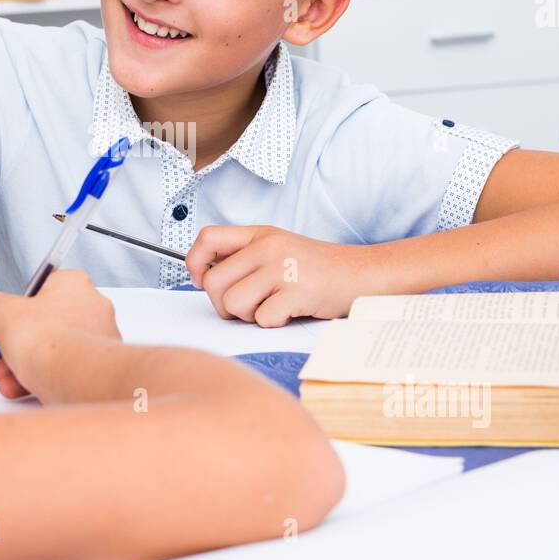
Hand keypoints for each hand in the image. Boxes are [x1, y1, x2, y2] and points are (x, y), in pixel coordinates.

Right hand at [0, 270, 120, 402]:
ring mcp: (96, 338)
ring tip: (8, 378)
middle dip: (16, 344)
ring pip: (51, 350)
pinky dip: (41, 378)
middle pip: (42, 324)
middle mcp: (91, 308)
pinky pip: (63, 369)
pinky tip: (22, 387)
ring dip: (23, 365)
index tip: (4, 320)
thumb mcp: (1, 311)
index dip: (15, 306)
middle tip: (2, 355)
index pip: (39, 289)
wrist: (74, 378)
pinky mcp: (96, 366)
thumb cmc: (50, 341)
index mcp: (73, 284)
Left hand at [186, 225, 375, 325]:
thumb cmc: (319, 270)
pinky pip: (263, 320)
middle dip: (225, 304)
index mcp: (261, 235)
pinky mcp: (298, 292)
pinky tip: (292, 312)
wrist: (364, 276)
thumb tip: (202, 277)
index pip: (207, 238)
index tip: (200, 279)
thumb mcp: (279, 250)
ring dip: (249, 316)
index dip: (194, 263)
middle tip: (248, 306)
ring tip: (273, 307)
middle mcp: (269, 247)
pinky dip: (275, 324)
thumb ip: (245, 258)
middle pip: (213, 282)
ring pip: (233, 304)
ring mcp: (283, 268)